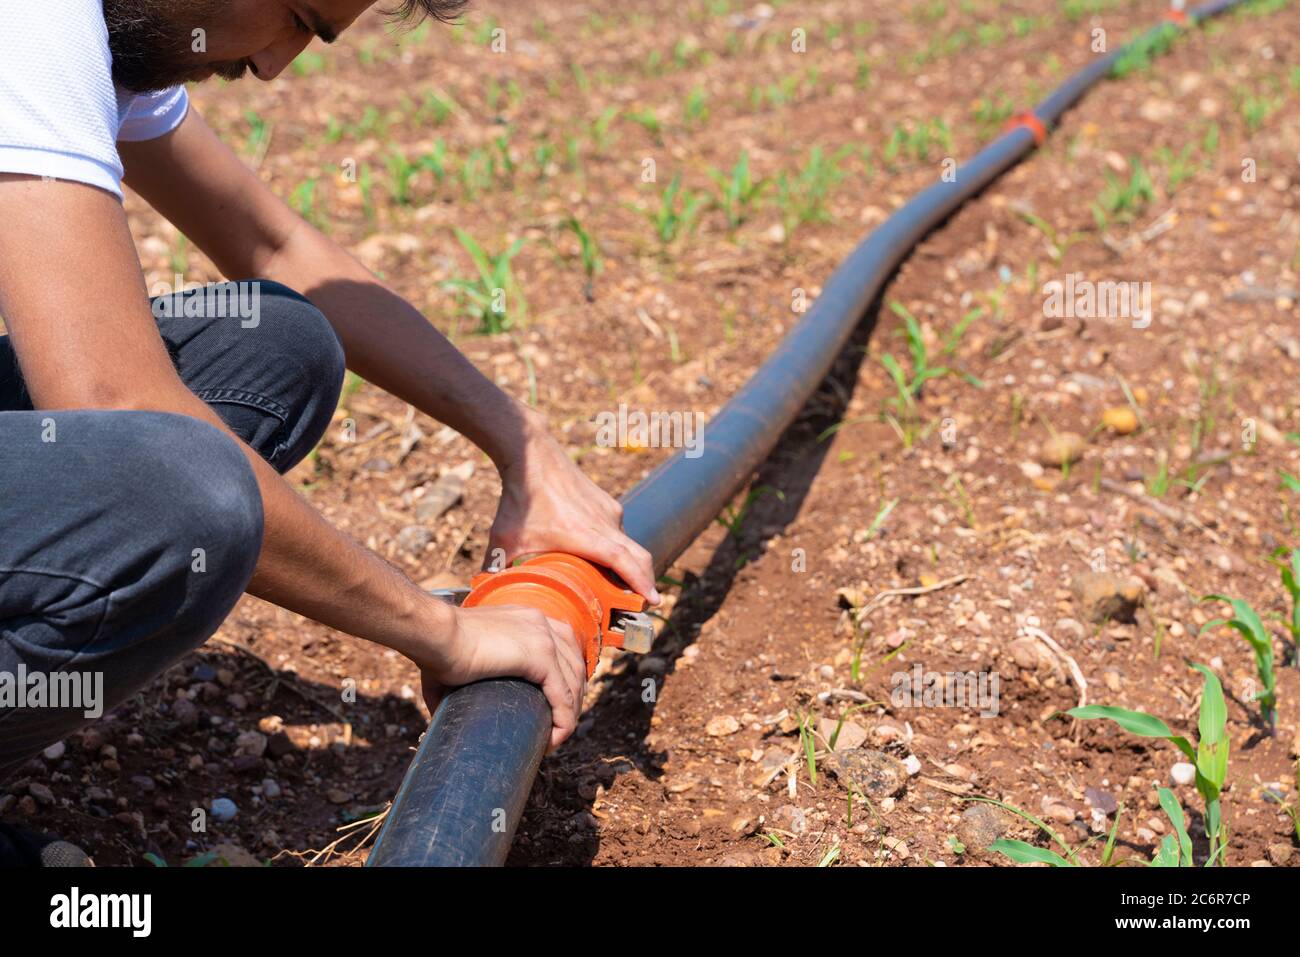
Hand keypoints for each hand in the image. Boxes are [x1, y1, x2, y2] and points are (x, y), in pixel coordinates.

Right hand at [420, 604, 586, 750]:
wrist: (437, 636)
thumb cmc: (438, 648)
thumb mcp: (461, 661)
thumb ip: (458, 683)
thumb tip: (442, 714)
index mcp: (526, 620)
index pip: (563, 647)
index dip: (565, 679)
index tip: (554, 706)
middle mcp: (540, 623)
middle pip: (575, 666)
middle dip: (573, 700)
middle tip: (557, 727)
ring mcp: (544, 637)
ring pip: (574, 683)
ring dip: (570, 715)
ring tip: (554, 739)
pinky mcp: (540, 655)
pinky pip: (563, 696)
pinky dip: (563, 721)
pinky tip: (554, 739)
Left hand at [488, 425, 659, 603]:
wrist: (532, 453)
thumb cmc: (518, 498)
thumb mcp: (503, 537)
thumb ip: (494, 567)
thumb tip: (482, 592)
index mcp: (586, 536)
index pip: (625, 561)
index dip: (641, 582)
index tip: (653, 600)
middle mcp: (605, 523)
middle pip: (639, 556)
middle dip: (645, 580)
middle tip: (644, 603)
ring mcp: (609, 511)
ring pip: (629, 544)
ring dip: (630, 565)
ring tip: (622, 586)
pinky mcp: (607, 503)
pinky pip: (619, 530)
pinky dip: (618, 548)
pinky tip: (603, 558)